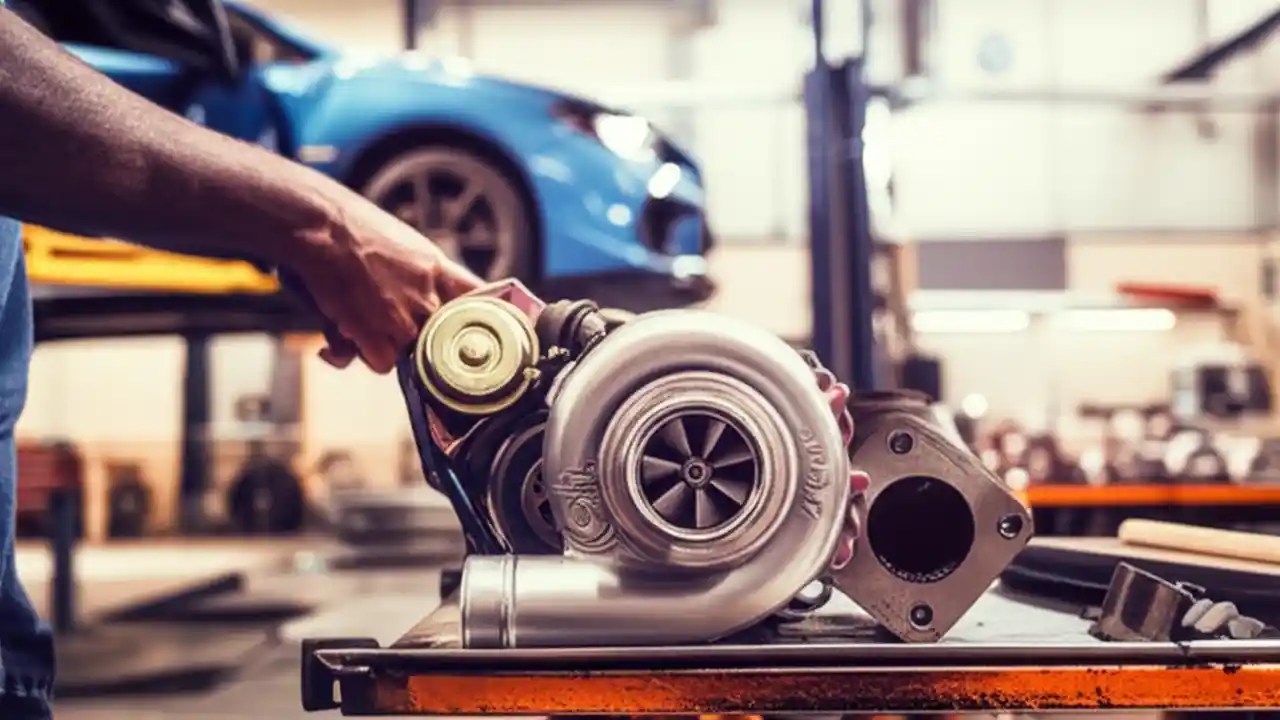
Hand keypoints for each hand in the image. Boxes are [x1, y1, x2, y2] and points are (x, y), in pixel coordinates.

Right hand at [288, 198, 483, 373]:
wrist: (323, 227)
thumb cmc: (351, 228)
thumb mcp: (400, 243)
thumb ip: (412, 276)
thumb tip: (409, 303)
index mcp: (437, 268)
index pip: (479, 298)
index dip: (480, 313)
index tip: (475, 323)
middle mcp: (428, 297)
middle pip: (442, 335)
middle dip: (420, 336)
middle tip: (390, 321)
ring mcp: (405, 320)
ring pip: (409, 354)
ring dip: (387, 345)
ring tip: (362, 324)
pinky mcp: (378, 337)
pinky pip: (382, 364)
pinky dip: (364, 354)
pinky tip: (349, 336)